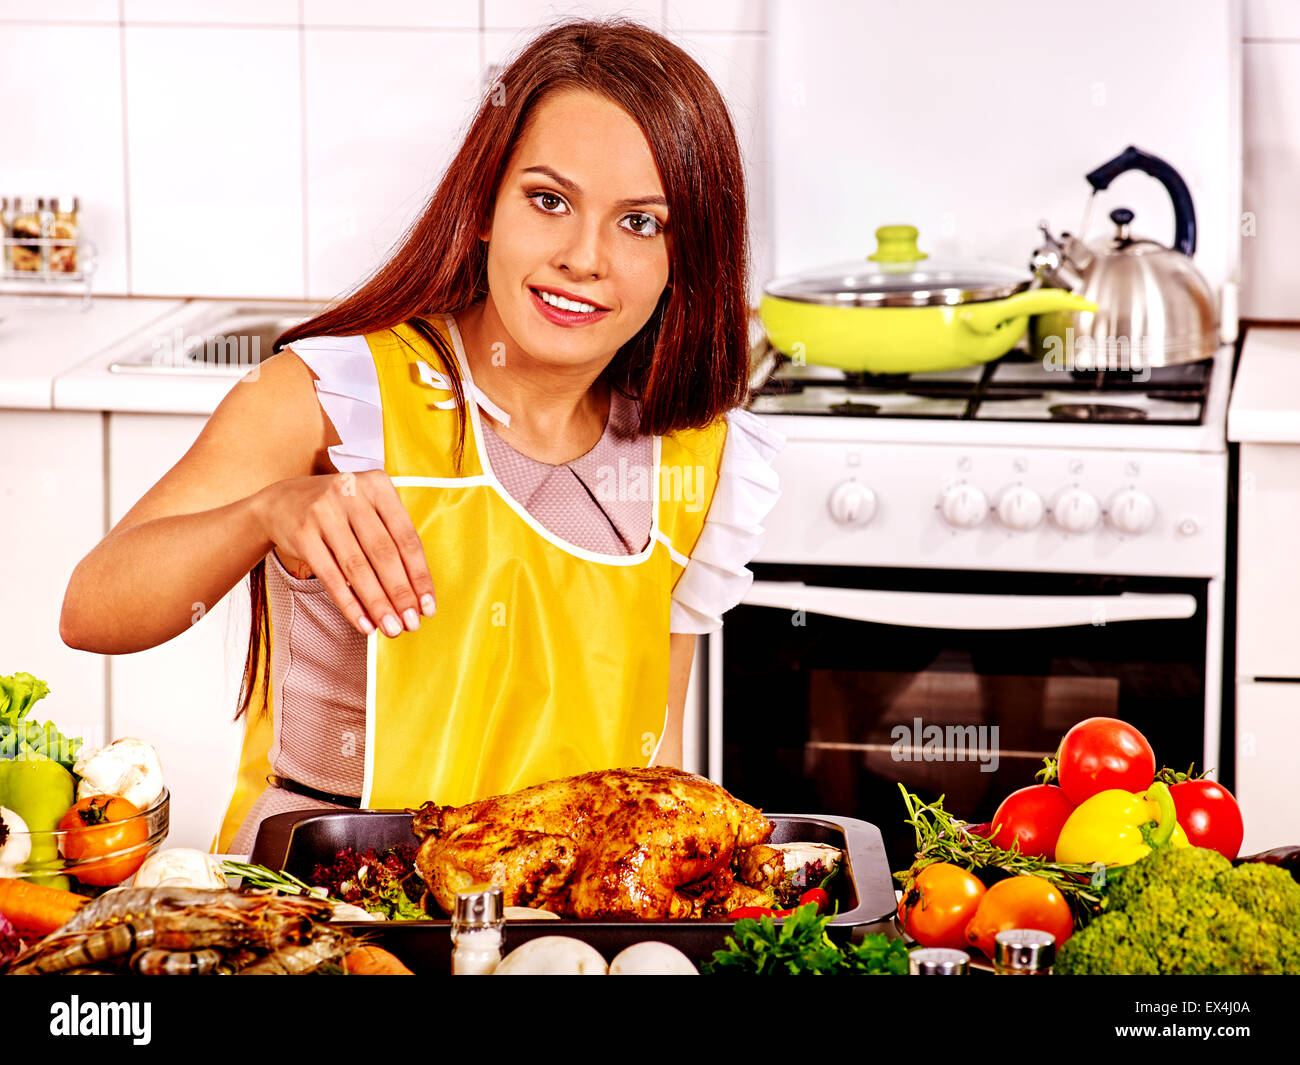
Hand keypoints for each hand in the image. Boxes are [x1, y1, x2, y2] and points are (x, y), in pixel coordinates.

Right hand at [252, 470, 434, 636]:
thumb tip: (416, 595)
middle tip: (411, 624)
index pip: (407, 537)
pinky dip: (349, 603)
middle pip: (384, 553)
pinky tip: (363, 622)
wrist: (279, 502)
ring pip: (358, 567)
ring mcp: (324, 512)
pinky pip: (330, 576)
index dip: (419, 575)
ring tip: (391, 628)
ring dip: (377, 603)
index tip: (428, 605)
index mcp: (378, 485)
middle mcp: (352, 493)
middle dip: (401, 594)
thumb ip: (392, 540)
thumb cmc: (338, 512)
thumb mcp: (368, 509)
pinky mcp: (303, 533)